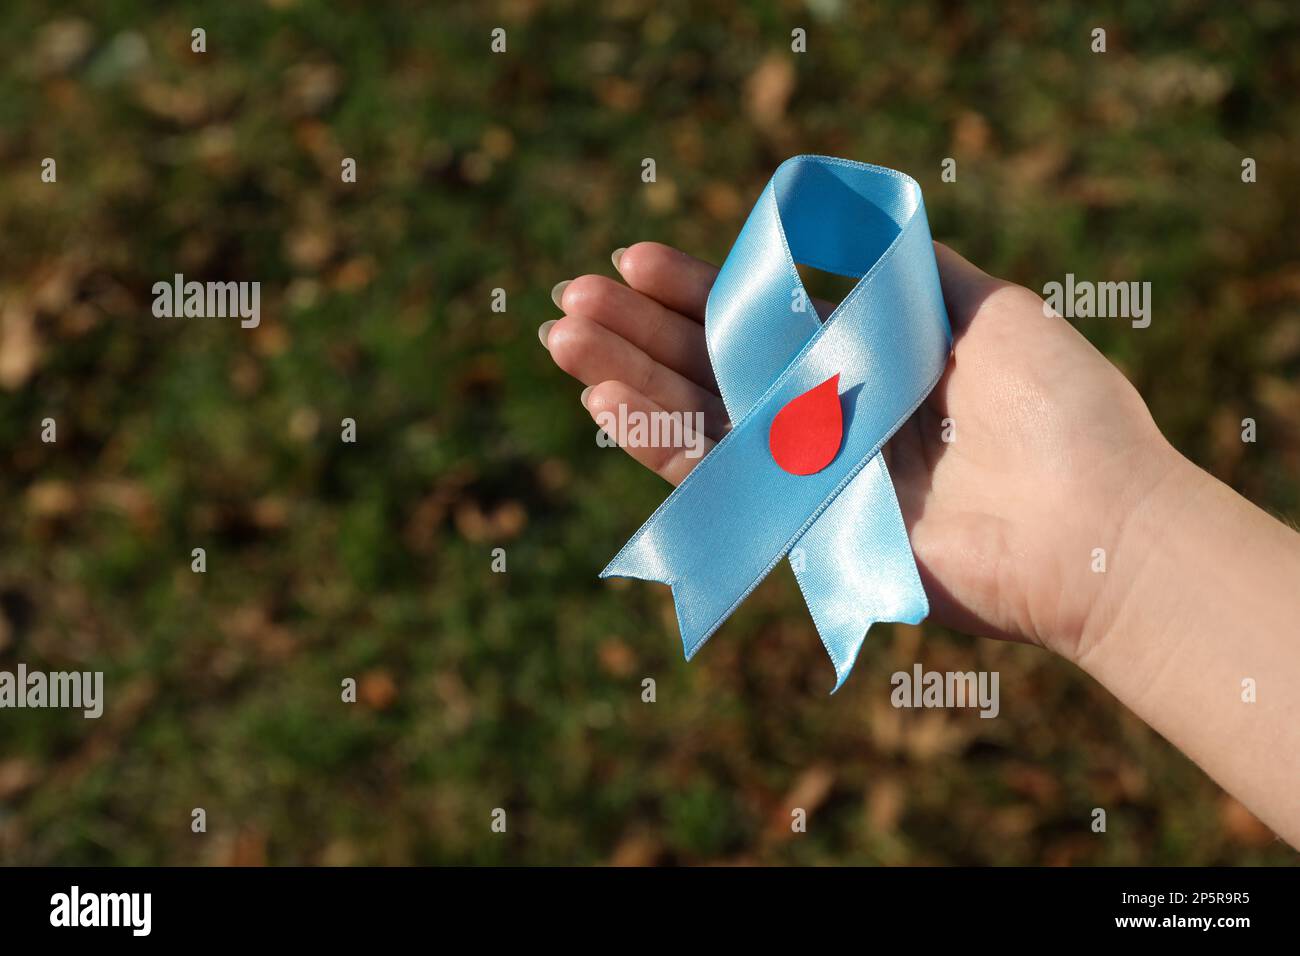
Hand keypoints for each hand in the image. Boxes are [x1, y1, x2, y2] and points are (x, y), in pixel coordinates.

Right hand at [540, 242, 1181, 663]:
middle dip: (638, 331)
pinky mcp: (804, 531)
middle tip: (570, 298)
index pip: (756, 320)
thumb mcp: (993, 310)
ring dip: (626, 380)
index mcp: (859, 364)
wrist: (1093, 524)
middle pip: (709, 369)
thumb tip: (857, 228)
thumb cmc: (1060, 411)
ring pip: (697, 422)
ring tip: (565, 340)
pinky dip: (659, 447)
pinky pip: (719, 485)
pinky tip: (607, 405)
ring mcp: (810, 477)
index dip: (694, 289)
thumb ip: (918, 272)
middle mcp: (825, 419)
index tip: (635, 257)